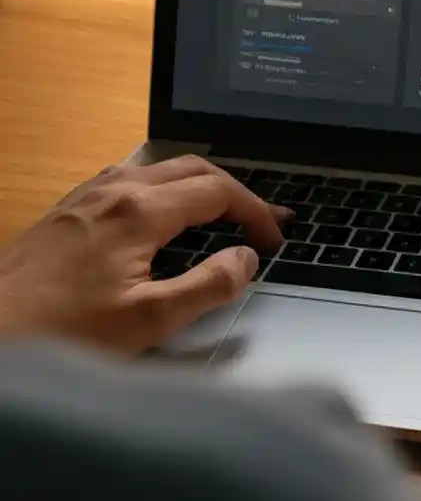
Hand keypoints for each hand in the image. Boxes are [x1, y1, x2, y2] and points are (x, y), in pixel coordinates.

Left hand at [0, 156, 288, 353]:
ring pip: (160, 169)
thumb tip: (245, 259)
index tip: (275, 242)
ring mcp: (86, 196)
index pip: (218, 192)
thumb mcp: (151, 319)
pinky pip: (129, 179)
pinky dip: (166, 189)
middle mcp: (113, 191)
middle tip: (266, 221)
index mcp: (138, 212)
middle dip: (237, 192)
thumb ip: (209, 286)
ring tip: (227, 212)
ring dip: (201, 186)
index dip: (256, 213)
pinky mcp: (68, 209)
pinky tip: (166, 214)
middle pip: (193, 169)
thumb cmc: (65, 332)